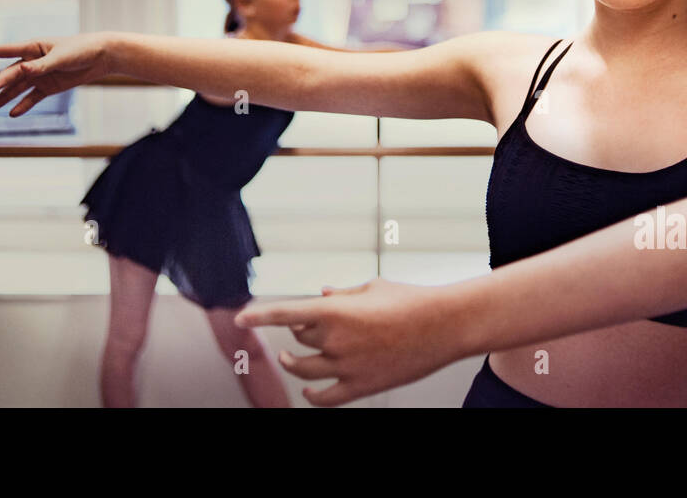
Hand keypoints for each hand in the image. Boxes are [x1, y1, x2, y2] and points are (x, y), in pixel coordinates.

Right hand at [0, 32, 113, 116]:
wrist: (100, 57)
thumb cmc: (80, 50)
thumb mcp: (61, 57)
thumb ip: (42, 65)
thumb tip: (23, 69)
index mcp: (34, 47)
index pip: (8, 50)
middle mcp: (33, 62)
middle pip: (14, 73)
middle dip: (2, 81)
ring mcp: (40, 75)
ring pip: (19, 87)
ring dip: (6, 96)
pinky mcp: (49, 87)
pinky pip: (33, 98)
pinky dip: (23, 105)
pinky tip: (13, 113)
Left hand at [233, 277, 462, 405]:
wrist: (445, 325)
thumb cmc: (411, 300)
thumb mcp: (372, 288)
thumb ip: (342, 294)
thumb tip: (322, 296)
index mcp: (335, 312)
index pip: (285, 314)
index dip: (258, 316)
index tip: (240, 318)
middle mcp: (336, 341)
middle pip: (299, 338)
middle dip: (301, 330)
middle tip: (312, 323)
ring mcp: (348, 367)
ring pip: (304, 369)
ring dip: (293, 363)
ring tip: (288, 359)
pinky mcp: (362, 386)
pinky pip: (327, 398)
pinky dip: (313, 395)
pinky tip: (308, 391)